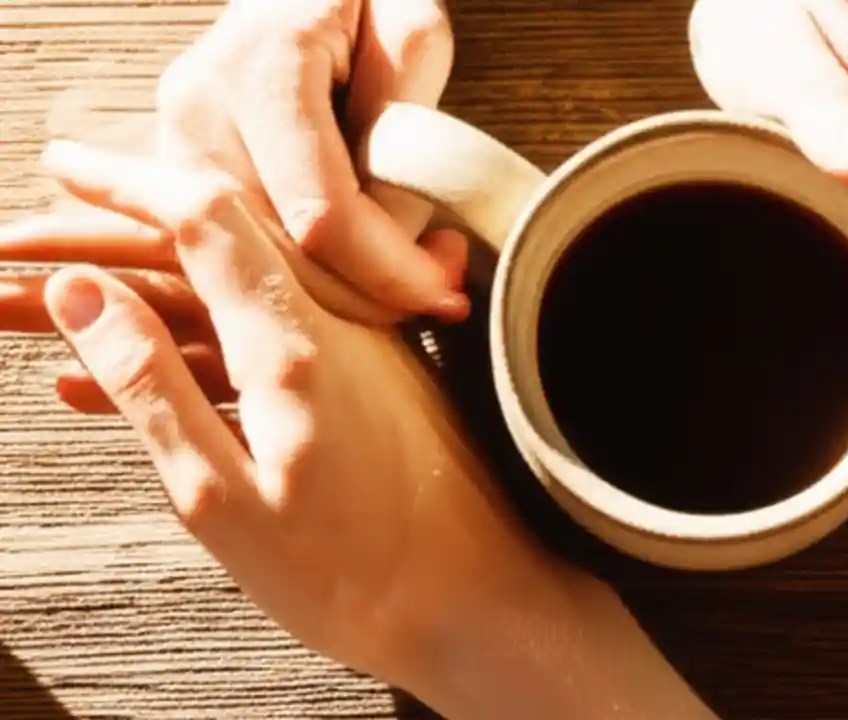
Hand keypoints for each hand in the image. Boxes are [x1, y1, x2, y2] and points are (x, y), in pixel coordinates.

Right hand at [1, 142, 716, 719]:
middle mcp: (338, 326)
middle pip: (213, 242)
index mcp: (296, 346)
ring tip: (53, 305)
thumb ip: (151, 388)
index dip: (125, 184)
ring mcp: (360, 348)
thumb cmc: (354, 577)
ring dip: (143, 288)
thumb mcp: (223, 497)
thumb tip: (84, 296)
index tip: (61, 168)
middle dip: (112, 236)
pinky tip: (137, 365)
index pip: (203, 217)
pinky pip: (269, 335)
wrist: (480, 603)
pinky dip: (196, 340)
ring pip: (235, 286)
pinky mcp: (370, 378)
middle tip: (24, 251)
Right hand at [18, 0, 466, 324]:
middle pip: (284, 255)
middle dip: (370, 292)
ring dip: (342, 290)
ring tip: (411, 265)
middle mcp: (199, 107)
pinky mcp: (181, 170)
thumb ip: (409, 131)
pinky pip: (244, 251)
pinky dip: (309, 273)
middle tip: (442, 285)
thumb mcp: (412, 33)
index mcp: (261, 66)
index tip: (445, 293)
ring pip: (260, 267)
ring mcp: (177, 142)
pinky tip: (363, 258)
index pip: (322, 215)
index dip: (388, 271)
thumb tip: (396, 231)